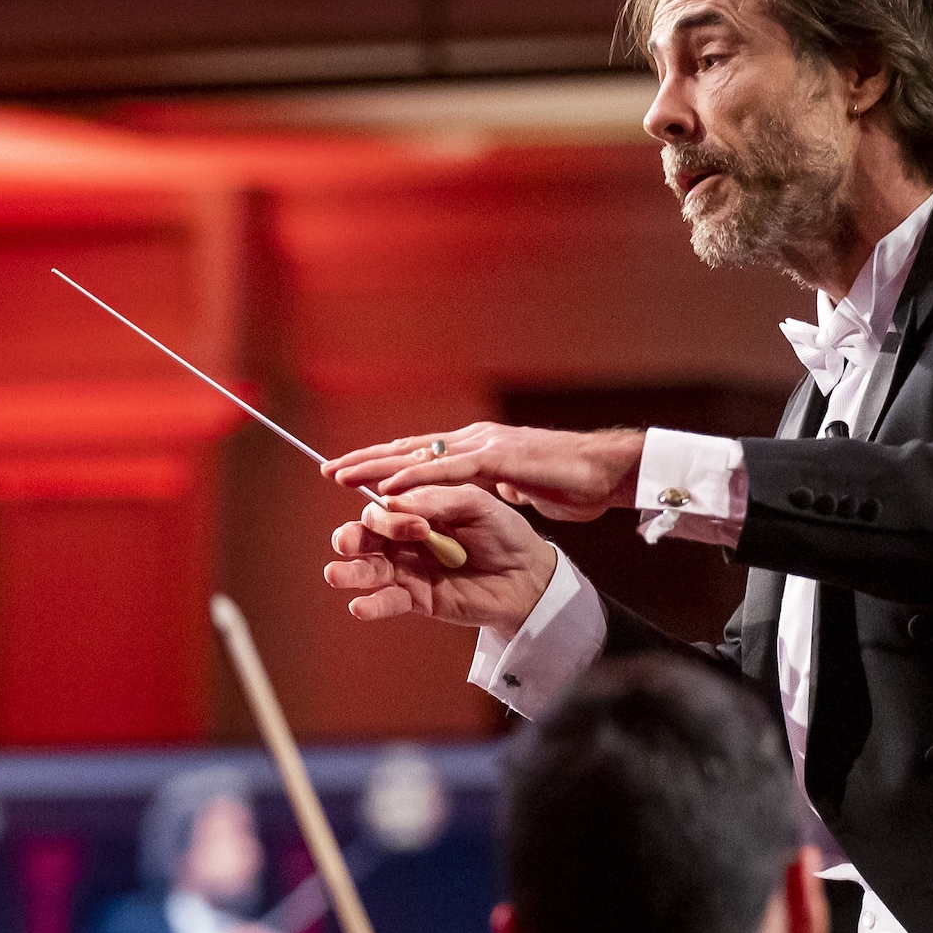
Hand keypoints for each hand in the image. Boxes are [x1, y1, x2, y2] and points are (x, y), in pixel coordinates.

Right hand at [324, 486, 555, 632]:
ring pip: (368, 570)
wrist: (528, 576)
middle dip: (352, 539)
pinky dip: (371, 605)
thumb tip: (392, 502)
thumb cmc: (503, 533)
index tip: (418, 527)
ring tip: (336, 575)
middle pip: (364, 537)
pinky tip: (360, 606)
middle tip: (349, 544)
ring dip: (349, 572)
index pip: (383, 508)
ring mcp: (409, 570)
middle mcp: (405, 540)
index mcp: (416, 510)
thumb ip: (435, 501)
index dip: (388, 517)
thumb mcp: (474, 504)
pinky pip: (387, 601)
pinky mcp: (417, 599)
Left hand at [325, 423, 643, 522]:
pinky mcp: (496, 461)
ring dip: (378, 467)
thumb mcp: (519, 487)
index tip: (349, 471)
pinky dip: (413, 480)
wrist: (604, 471)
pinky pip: (445, 473)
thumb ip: (496, 486)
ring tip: (343, 476)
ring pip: (418, 457)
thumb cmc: (568, 481)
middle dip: (366, 461)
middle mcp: (472, 443)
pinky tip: (387, 489)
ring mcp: (482, 448)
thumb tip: (485, 489)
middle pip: (408, 451)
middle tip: (328, 470)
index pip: (419, 454)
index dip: (383, 462)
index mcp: (476, 450)